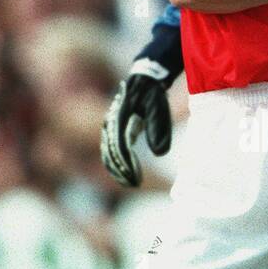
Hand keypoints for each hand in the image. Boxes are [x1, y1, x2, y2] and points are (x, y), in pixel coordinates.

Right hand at [100, 58, 172, 187]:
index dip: (127, 165)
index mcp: (120, 120)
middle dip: (121, 172)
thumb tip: (159, 154)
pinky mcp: (112, 132)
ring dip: (117, 171)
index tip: (136, 178)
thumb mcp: (158, 110)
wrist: (143, 83)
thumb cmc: (152, 98)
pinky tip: (124, 175)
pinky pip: (109, 152)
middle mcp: (110, 125)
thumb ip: (157, 130)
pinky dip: (115, 165)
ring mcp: (109, 129)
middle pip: (111, 154)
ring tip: (130, 183)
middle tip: (134, 185)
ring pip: (107, 154)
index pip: (120, 147)